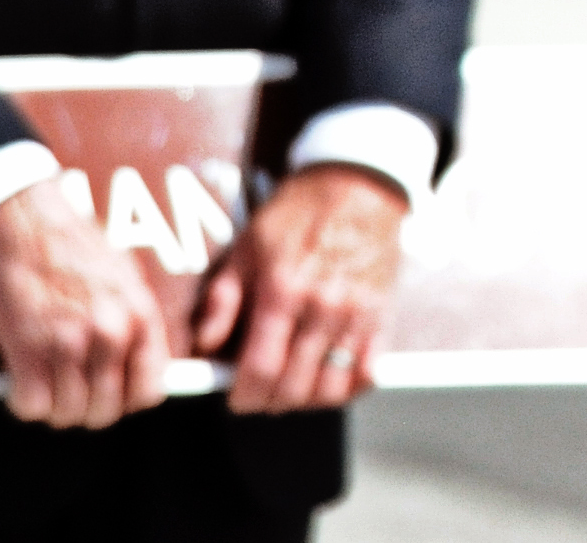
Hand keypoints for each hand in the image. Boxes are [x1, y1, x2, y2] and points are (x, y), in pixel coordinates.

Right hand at [0, 178, 170, 428]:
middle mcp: (112, 333)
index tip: (107, 390)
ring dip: (53, 405)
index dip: (126, 398)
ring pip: (68, 415)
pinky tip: (21, 376)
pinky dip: (23, 399)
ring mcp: (70, 343)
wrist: (22, 217)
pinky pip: (31, 406)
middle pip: (106, 412)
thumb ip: (133, 322)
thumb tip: (137, 365)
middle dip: (86, 406)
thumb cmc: (70, 242)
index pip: (149, 392)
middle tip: (68, 386)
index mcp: (140, 315)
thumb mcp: (124, 276)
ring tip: (44, 378)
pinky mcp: (27, 350)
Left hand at [194, 163, 407, 412]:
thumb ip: (223, 298)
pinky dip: (348, 388)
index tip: (236, 395)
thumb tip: (205, 346)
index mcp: (282, 290)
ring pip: (331, 390)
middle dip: (270, 401)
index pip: (260, 370)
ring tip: (291, 386)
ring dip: (306, 400)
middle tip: (260, 392)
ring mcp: (356, 316)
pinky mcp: (381, 317)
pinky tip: (329, 378)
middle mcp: (321, 309)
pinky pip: (368, 375)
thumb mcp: (246, 246)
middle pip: (294, 388)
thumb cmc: (297, 214)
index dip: (243, 396)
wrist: (358, 186)